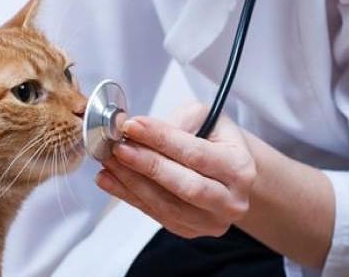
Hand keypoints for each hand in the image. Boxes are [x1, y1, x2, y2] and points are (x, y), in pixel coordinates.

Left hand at [96, 103, 256, 237]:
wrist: (227, 171)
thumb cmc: (213, 138)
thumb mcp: (202, 118)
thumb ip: (174, 123)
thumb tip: (133, 128)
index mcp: (241, 167)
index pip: (196, 154)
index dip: (161, 139)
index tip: (132, 126)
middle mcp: (231, 200)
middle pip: (184, 185)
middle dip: (146, 165)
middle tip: (118, 147)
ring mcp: (211, 221)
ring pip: (167, 204)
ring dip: (132, 182)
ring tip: (108, 162)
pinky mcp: (190, 231)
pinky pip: (155, 214)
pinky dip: (129, 196)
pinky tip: (109, 179)